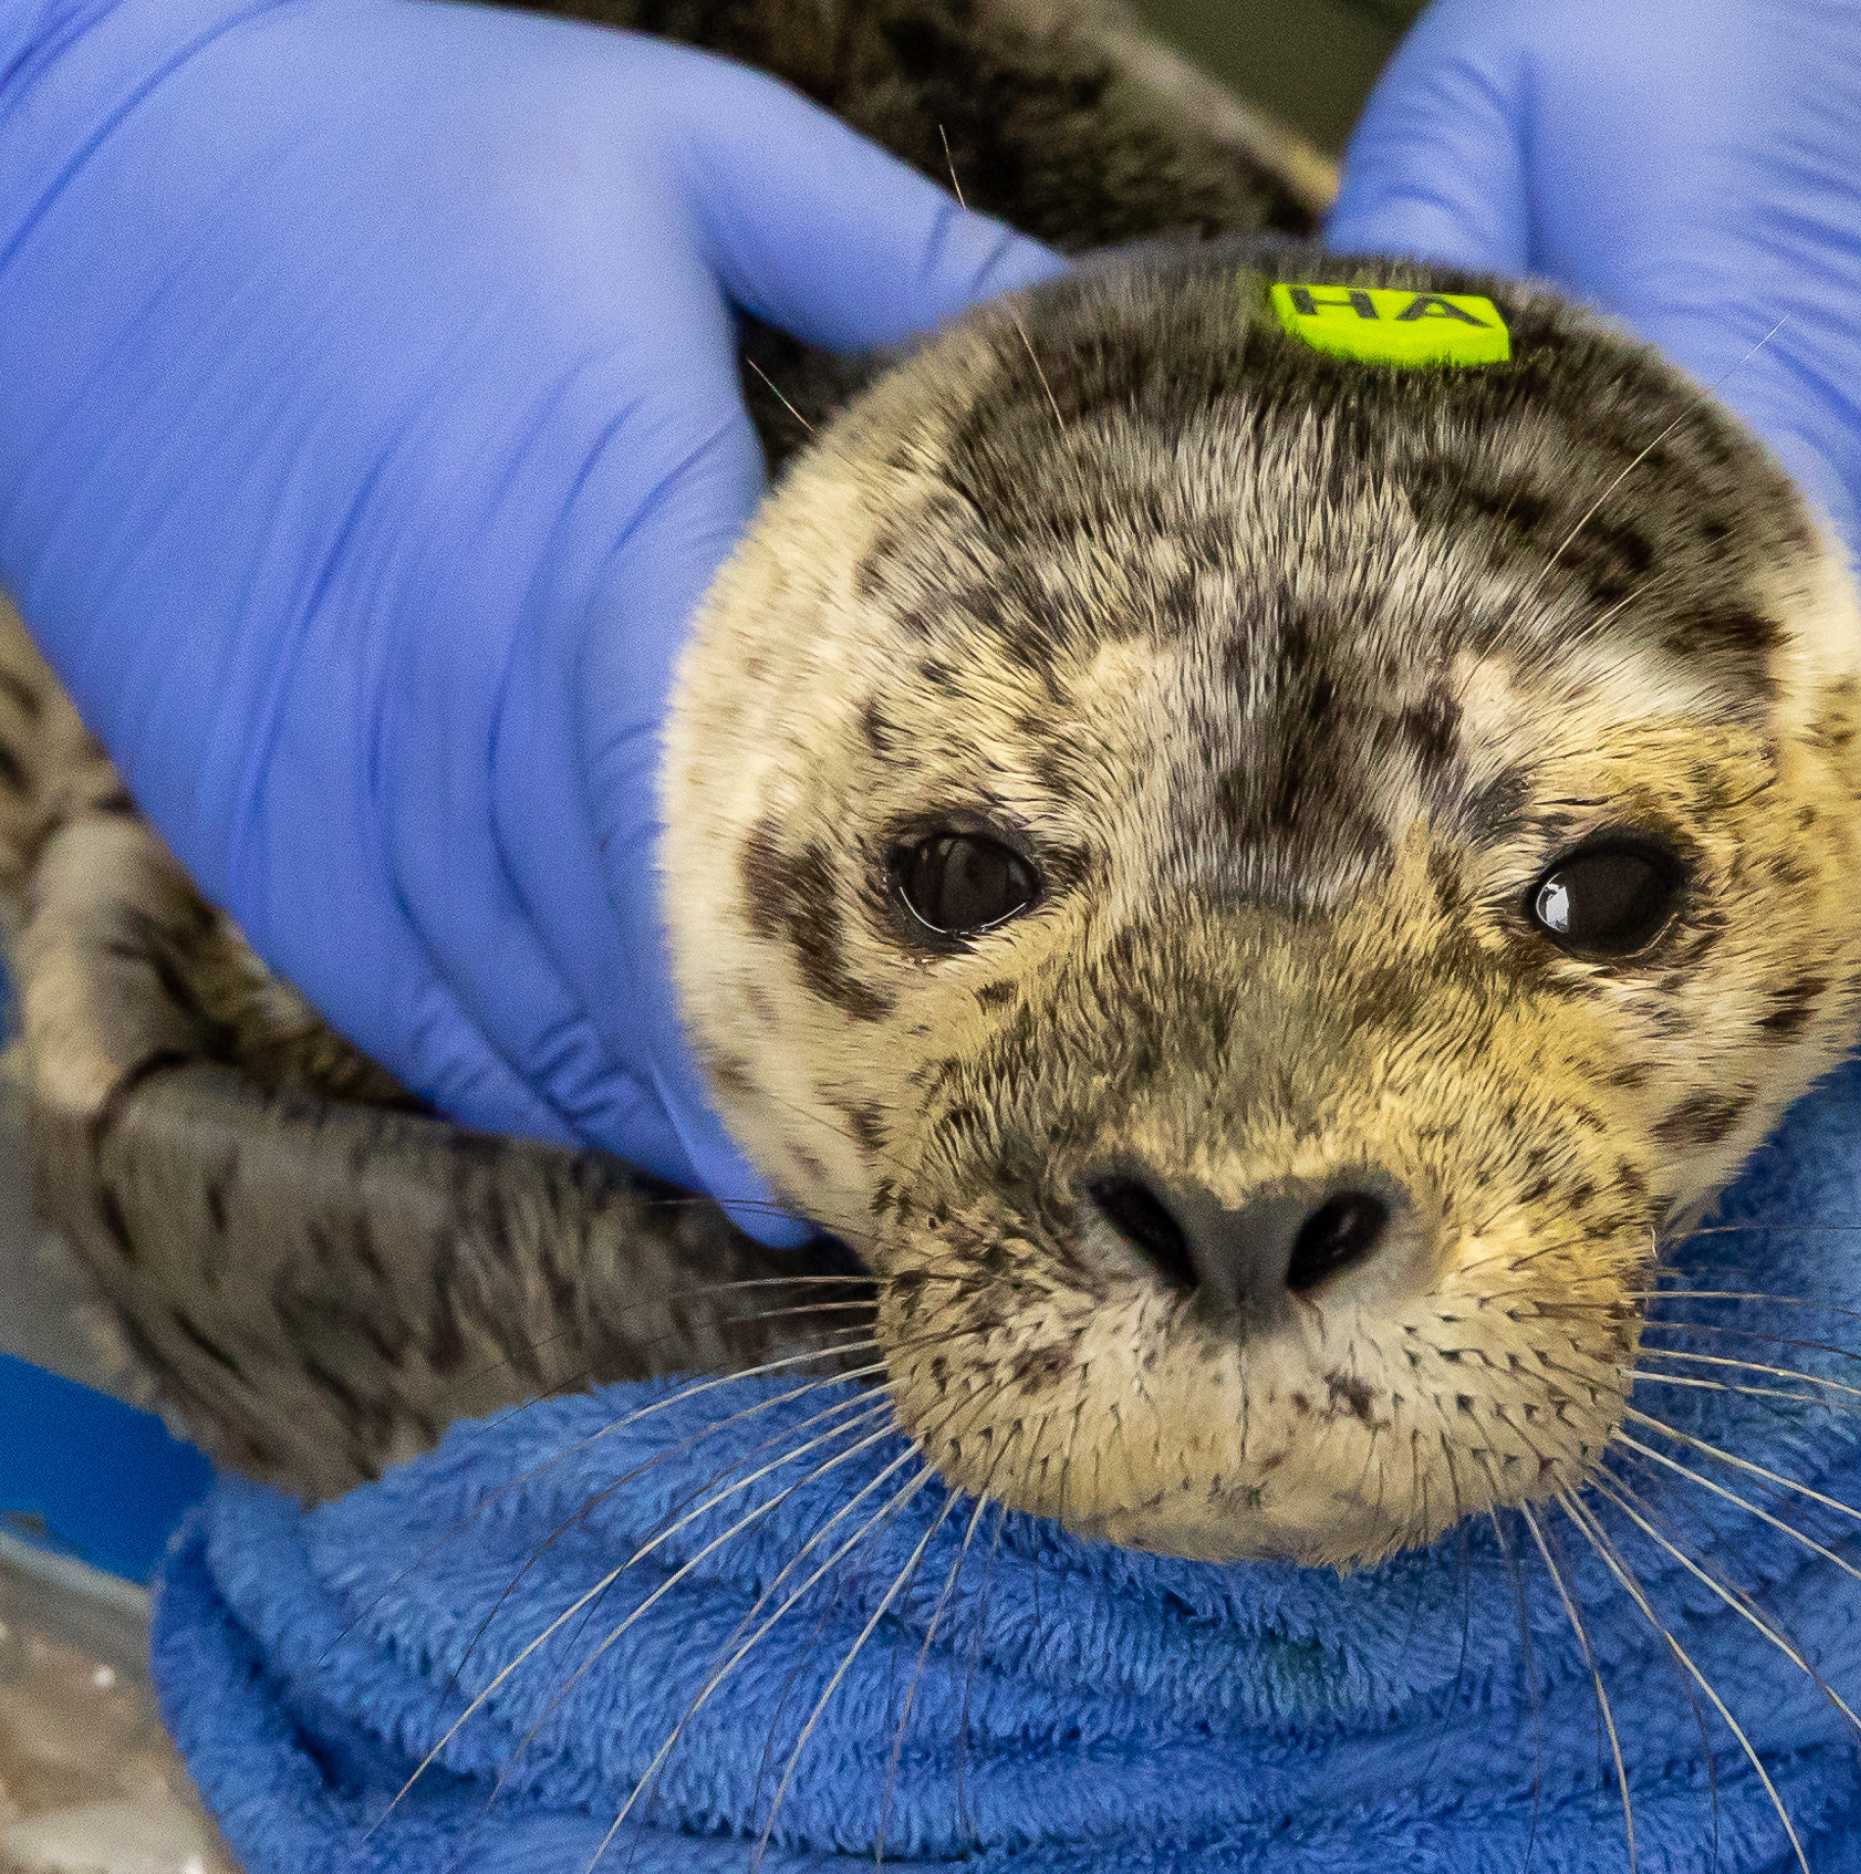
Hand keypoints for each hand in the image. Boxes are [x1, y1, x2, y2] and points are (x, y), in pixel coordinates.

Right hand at [0, 0, 1059, 1234]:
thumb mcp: (688, 148)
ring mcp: (351, 785)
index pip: (768, 836)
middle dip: (803, 1092)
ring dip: (683, 1122)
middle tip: (941, 1181)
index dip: (878, 982)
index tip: (991, 1073)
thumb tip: (1108, 320)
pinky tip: (633, 1130)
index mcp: (606, 551)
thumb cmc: (398, 139)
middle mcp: (472, 708)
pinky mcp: (261, 819)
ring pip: (544, 1024)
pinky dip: (535, 1086)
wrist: (67, 162)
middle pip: (666, 973)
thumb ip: (911, 260)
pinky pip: (411, 1008)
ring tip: (815, 1195)